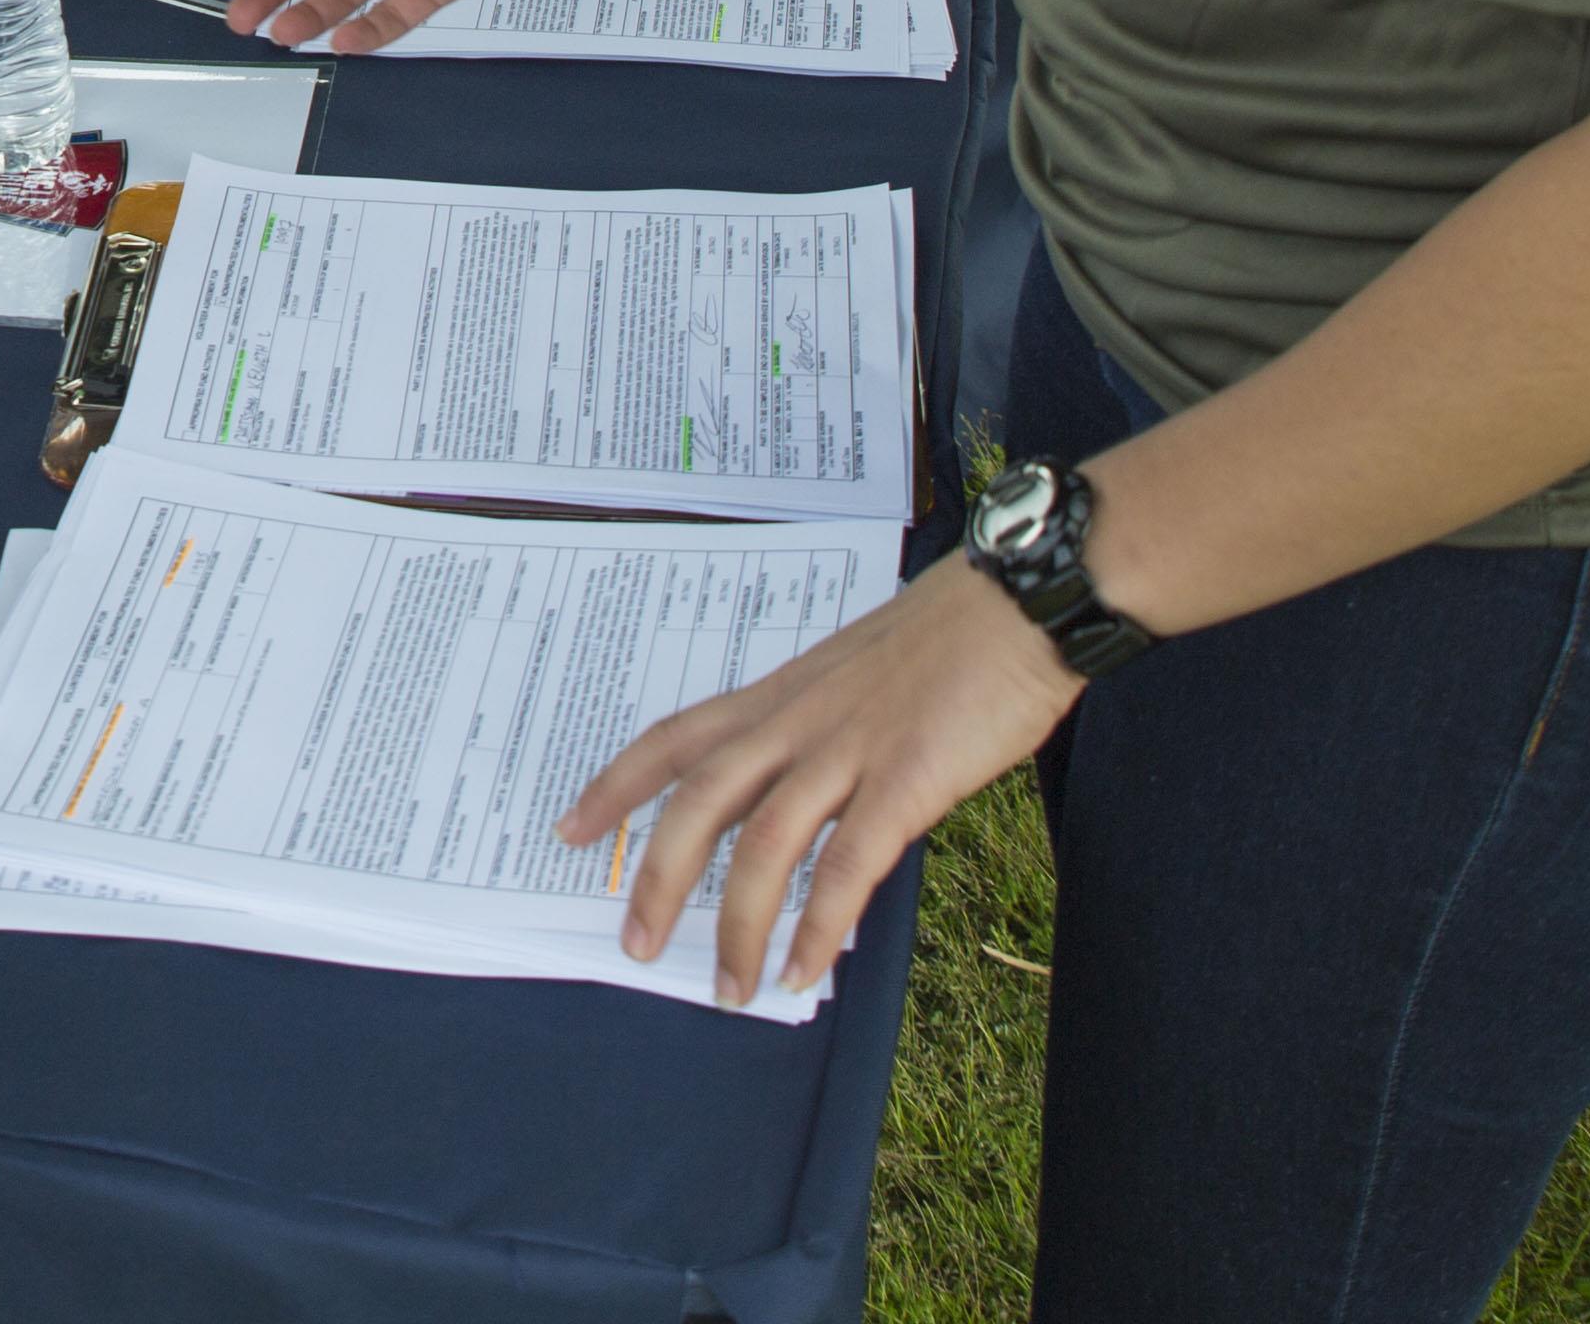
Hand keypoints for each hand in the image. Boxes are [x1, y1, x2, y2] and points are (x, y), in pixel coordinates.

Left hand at [560, 553, 1081, 1002]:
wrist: (1019, 602)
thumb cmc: (951, 637)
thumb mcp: (857, 675)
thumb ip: (821, 729)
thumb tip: (809, 799)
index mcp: (780, 695)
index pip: (674, 740)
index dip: (616, 787)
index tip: (570, 830)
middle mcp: (796, 721)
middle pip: (699, 802)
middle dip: (657, 877)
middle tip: (633, 941)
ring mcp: (848, 748)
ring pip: (762, 843)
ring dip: (737, 924)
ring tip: (730, 986)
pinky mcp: (906, 778)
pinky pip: (847, 864)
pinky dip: (818, 924)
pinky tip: (806, 968)